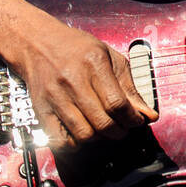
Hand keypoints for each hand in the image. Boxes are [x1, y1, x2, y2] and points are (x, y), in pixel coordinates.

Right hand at [9, 16, 157, 150]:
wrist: (37, 43)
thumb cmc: (75, 48)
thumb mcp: (109, 56)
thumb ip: (129, 85)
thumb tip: (147, 113)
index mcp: (94, 63)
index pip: (117, 102)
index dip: (131, 118)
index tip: (137, 121)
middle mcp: (73, 80)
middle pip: (102, 122)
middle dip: (119, 131)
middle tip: (123, 128)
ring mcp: (55, 97)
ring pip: (84, 134)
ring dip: (100, 138)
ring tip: (105, 130)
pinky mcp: (41, 110)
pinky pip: (60, 140)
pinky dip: (76, 143)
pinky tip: (83, 132)